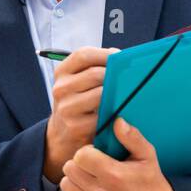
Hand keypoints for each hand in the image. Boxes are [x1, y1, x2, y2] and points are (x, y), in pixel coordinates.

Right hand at [43, 46, 117, 183]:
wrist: (62, 135)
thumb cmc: (78, 103)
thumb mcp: (77, 82)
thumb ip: (94, 68)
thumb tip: (122, 57)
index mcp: (61, 73)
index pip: (83, 55)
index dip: (105, 54)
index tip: (120, 58)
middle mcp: (61, 89)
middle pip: (95, 74)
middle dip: (115, 76)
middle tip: (129, 80)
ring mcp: (67, 108)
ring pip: (101, 93)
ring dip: (117, 94)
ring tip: (125, 95)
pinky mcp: (77, 127)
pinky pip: (104, 114)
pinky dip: (114, 112)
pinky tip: (119, 111)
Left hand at [58, 117, 178, 190]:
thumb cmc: (151, 180)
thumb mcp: (147, 155)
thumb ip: (131, 137)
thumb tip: (117, 122)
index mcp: (114, 175)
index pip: (80, 156)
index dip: (87, 151)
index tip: (96, 154)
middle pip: (69, 169)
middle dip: (79, 164)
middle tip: (93, 167)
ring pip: (66, 186)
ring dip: (76, 180)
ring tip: (92, 180)